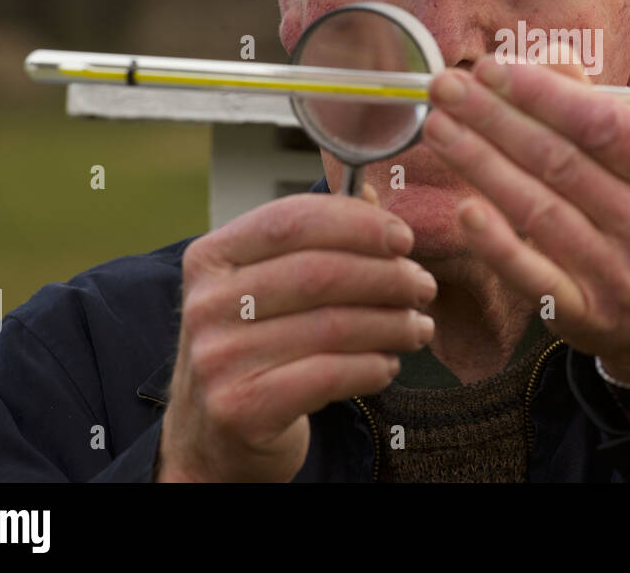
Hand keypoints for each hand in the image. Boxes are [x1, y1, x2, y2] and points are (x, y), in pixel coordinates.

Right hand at [156, 192, 436, 481]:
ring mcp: (218, 358)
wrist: (214, 435)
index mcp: (211, 257)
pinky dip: (372, 367)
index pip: (293, 220)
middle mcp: (205, 304)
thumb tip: (372, 194)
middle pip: (319, 273)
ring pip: (332, 326)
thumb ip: (317, 238)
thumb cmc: (258, 346)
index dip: (358, 223)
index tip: (403, 238)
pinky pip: (330, 376)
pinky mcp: (240, 407)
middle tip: (424, 287)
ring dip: (392, 324)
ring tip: (419, 328)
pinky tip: (388, 365)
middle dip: (387, 277)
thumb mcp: (270, 285)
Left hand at [422, 51, 629, 385]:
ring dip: (480, 164)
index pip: (603, 125)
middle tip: (446, 87)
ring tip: (438, 127)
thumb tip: (547, 59)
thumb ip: (599, 109)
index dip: (542, 93)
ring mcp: (620, 277)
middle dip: (495, 118)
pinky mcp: (584, 316)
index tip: (491, 68)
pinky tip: (463, 208)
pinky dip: (495, 242)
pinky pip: (531, 275)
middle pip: (562, 163)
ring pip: (538, 211)